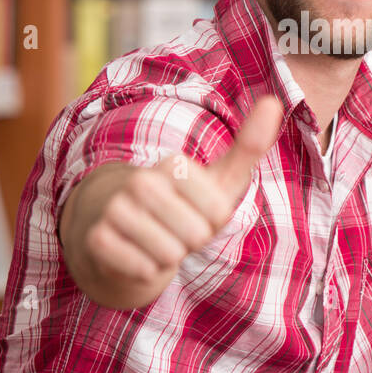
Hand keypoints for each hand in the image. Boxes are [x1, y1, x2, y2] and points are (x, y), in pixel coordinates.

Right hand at [82, 95, 283, 287]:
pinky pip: (143, 269)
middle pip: (196, 235)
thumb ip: (248, 146)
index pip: (219, 211)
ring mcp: (115, 208)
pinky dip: (147, 271)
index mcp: (174, 164)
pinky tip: (137, 255)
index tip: (198, 211)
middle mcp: (141, 181)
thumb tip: (274, 101)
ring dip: (169, 258)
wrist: (125, 234)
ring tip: (158, 241)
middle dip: (192, 242)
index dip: (214, 222)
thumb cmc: (184, 206)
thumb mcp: (220, 181)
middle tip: (177, 230)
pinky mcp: (98, 238)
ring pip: (169, 255)